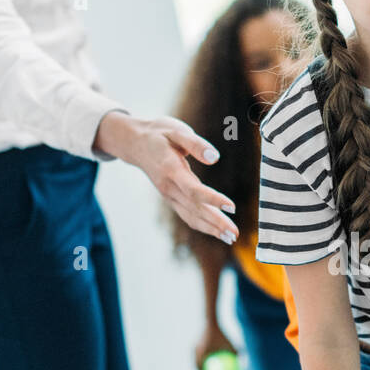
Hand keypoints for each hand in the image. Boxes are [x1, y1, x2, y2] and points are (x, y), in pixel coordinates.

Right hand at [94, 112, 236, 241]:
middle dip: (216, 223)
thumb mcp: (176, 130)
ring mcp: (169, 195)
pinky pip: (187, 215)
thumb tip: (214, 157)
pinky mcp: (171, 198)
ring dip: (211, 229)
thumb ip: (195, 144)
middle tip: (235, 234)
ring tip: (230, 238)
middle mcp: (168, 186)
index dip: (212, 199)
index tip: (232, 207)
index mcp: (170, 169)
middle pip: (195, 209)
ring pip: (191, 216)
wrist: (134, 143)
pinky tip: (217, 231)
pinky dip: (202, 225)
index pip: (193, 190)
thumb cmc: (158, 134)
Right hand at [195, 322, 236, 369]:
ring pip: (195, 360)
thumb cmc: (221, 334)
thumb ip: (235, 351)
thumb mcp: (229, 343)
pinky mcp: (195, 344)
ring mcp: (194, 347)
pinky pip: (197, 354)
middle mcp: (196, 351)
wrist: (211, 322)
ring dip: (199, 365)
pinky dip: (201, 358)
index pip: (199, 368)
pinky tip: (206, 360)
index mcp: (202, 352)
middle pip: (195, 365)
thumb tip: (242, 360)